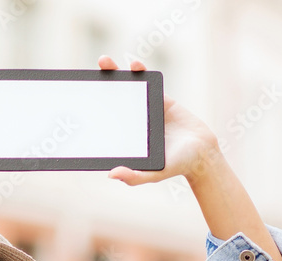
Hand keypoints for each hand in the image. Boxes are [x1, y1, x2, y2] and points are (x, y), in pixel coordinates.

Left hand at [97, 55, 219, 186]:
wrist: (203, 153)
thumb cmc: (175, 166)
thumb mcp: (153, 175)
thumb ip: (134, 177)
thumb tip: (111, 175)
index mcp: (125, 136)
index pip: (104, 122)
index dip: (92, 112)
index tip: (78, 103)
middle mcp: (132, 120)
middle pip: (110, 99)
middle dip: (98, 87)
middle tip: (88, 77)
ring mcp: (144, 108)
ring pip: (126, 87)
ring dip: (115, 72)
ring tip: (104, 62)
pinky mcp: (160, 98)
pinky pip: (147, 81)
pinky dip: (140, 71)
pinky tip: (133, 65)